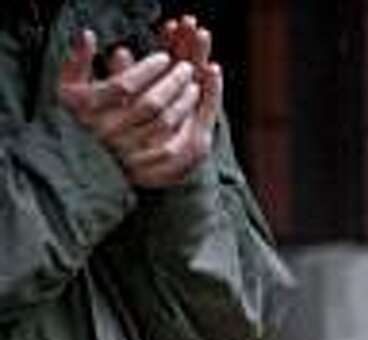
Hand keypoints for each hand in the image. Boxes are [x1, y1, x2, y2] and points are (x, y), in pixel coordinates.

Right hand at [56, 26, 217, 189]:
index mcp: (88, 108)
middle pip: (150, 104)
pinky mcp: (141, 170)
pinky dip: (183, 129)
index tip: (165, 57)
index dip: (148, 69)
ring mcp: (125, 151)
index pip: (125, 85)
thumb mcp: (68, 89)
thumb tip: (88, 35)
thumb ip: (78, 61)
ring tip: (192, 86)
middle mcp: (107, 130)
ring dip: (182, 103)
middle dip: (172, 83)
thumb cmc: (74, 119)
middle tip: (186, 68)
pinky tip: (191, 115)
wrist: (77, 168)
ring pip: (163, 124)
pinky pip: (169, 149)